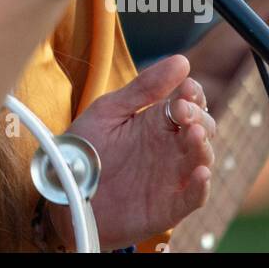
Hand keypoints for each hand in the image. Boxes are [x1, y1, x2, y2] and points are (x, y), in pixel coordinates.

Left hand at [60, 54, 213, 249]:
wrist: (65, 192)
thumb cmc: (86, 149)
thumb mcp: (109, 111)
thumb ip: (143, 88)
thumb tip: (181, 61)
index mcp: (155, 122)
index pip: (188, 103)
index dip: (193, 95)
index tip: (187, 89)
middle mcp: (168, 148)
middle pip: (201, 129)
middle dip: (199, 118)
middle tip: (184, 112)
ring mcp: (170, 177)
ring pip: (201, 159)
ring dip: (202, 147)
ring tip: (194, 134)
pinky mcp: (167, 206)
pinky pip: (193, 198)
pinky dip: (201, 187)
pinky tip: (201, 173)